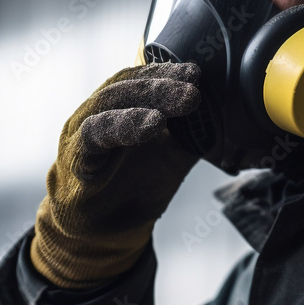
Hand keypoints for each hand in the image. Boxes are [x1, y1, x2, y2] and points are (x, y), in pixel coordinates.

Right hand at [30, 62, 200, 288]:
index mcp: (117, 107)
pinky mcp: (76, 162)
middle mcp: (95, 113)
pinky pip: (94, 136)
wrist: (101, 234)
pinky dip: (122, 125)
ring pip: (107, 104)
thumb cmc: (134, 187)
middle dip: (161, 83)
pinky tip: (149, 124)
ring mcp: (81, 135)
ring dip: (144, 99)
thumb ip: (192, 135)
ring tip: (175, 102)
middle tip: (192, 87)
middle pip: (125, 85)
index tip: (195, 72)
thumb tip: (227, 115)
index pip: (139, 78)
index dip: (166, 71)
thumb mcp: (172, 157)